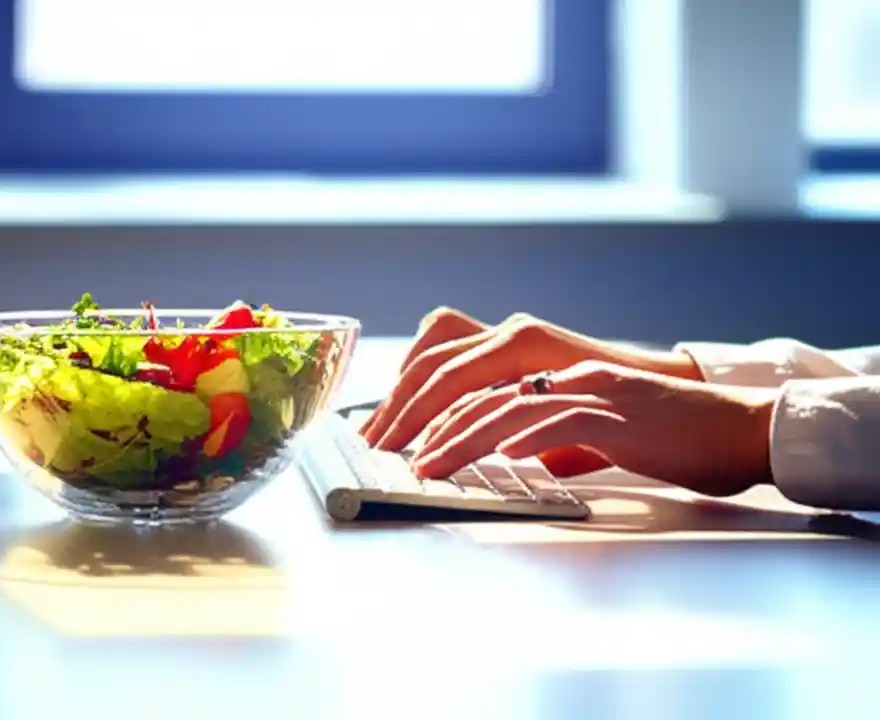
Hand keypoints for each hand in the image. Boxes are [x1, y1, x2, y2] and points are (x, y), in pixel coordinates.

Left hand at [362, 312, 704, 450]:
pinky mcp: (618, 412)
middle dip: (414, 414)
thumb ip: (529, 423)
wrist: (728, 426)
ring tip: (423, 464)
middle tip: (382, 450)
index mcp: (534, 355)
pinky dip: (527, 436)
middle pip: (462, 375)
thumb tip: (489, 445)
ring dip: (456, 435)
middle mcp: (551, 359)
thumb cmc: (649, 429)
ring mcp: (584, 382)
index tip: (379, 430)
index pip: (452, 364)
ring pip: (503, 401)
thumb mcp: (574, 421)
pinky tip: (502, 454)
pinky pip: (560, 419)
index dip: (410, 396)